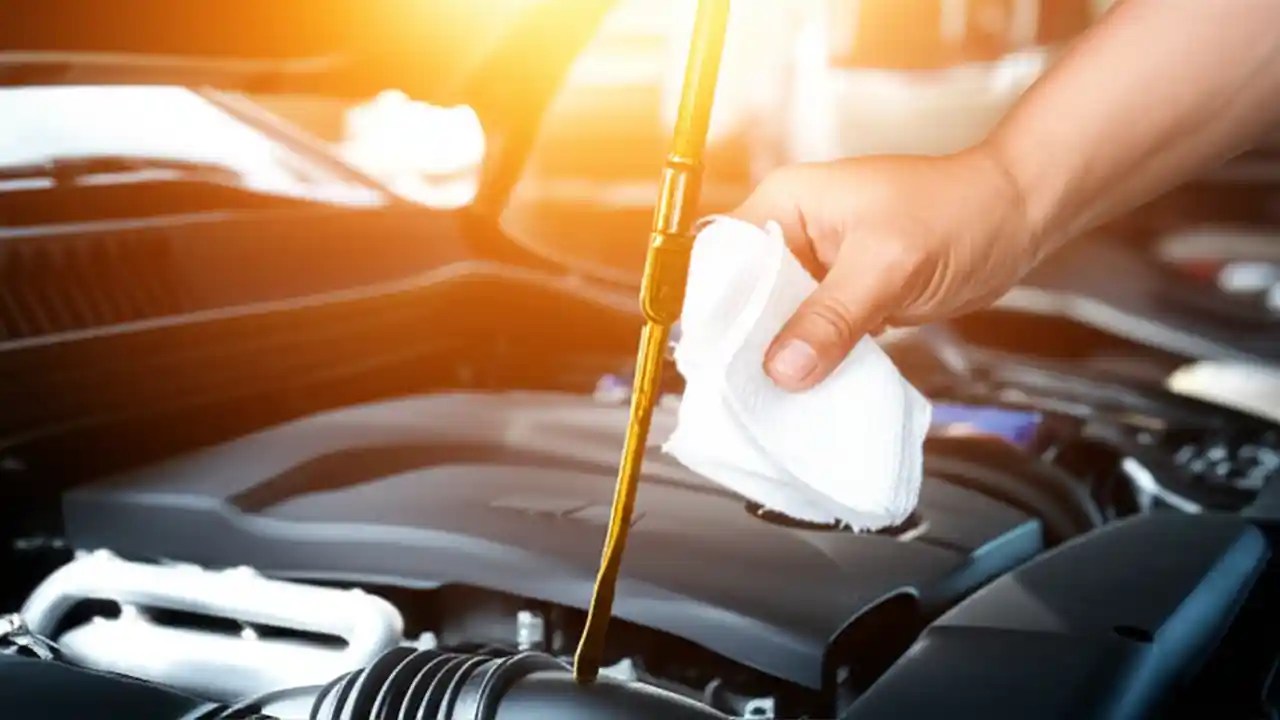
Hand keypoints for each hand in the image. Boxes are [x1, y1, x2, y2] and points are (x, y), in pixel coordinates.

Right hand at [730, 146, 1040, 391]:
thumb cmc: (959, 214)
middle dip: (743, 342)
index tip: (713, 361)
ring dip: (777, 357)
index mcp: (785, 203)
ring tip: (766, 401)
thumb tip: (781, 369)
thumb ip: (832, 316)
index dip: (713, 310)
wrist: (1016, 219)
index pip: (722, 259)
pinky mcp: (840, 296)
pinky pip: (809, 333)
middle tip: (737, 393)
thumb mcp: (888, 265)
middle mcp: (790, 233)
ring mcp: (815, 267)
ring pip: (776, 320)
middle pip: (742, 296)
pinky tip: (804, 391)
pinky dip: (808, 360)